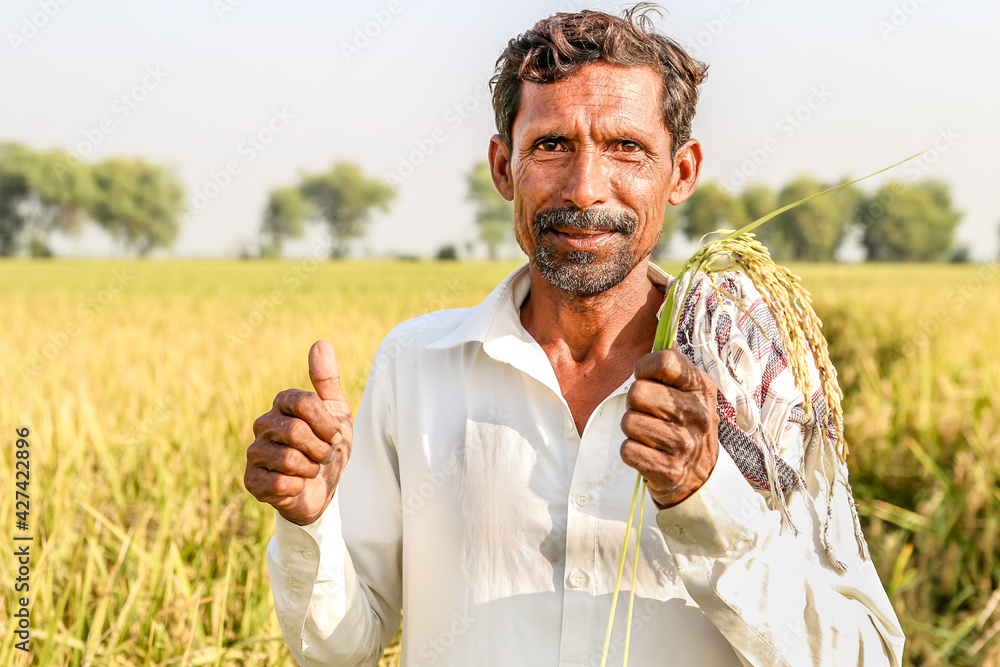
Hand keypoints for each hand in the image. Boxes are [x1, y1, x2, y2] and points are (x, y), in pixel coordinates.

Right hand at [244, 340, 352, 524]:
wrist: (323, 487)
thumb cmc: (329, 445)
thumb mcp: (337, 411)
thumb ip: (328, 378)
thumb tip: (321, 343)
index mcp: (282, 404)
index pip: (304, 402)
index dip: (327, 423)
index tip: (337, 435)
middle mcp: (263, 424)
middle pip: (296, 432)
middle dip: (322, 449)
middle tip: (325, 456)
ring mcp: (255, 453)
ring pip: (289, 459)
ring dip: (312, 469)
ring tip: (311, 469)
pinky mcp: (251, 481)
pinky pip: (280, 483)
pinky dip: (299, 486)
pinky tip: (297, 485)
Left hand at [620, 349, 718, 508]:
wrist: (700, 479)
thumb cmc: (685, 426)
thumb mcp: (690, 393)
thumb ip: (674, 365)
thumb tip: (663, 319)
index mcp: (702, 388)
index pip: (665, 360)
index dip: (644, 367)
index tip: (646, 378)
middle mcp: (698, 414)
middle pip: (637, 392)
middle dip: (634, 404)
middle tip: (649, 414)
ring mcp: (685, 444)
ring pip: (629, 422)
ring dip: (632, 430)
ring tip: (650, 435)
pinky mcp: (669, 469)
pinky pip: (628, 450)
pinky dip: (631, 452)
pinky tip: (648, 454)